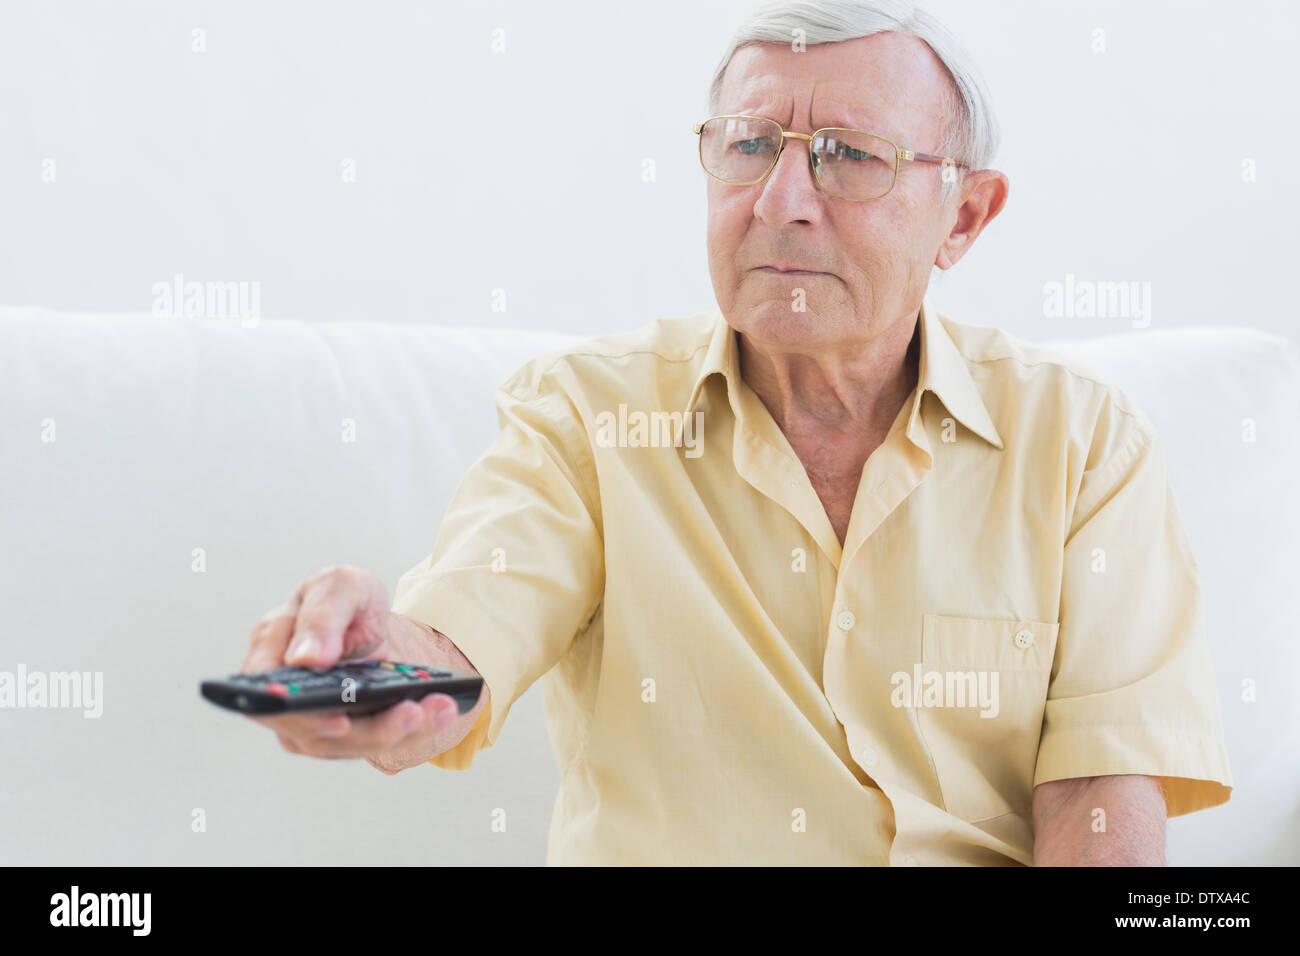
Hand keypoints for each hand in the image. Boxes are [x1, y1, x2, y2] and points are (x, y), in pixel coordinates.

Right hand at [240, 564, 460, 761]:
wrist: (370, 619)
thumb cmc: (347, 599)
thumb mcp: (342, 586)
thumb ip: (322, 615)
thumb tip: (306, 658)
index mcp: (271, 649)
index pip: (271, 695)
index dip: (302, 715)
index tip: (341, 718)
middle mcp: (284, 692)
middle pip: (314, 731)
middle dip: (368, 728)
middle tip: (412, 712)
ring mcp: (310, 718)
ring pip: (347, 743)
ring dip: (395, 732)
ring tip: (435, 709)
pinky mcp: (342, 733)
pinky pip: (371, 742)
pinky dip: (408, 730)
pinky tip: (438, 712)